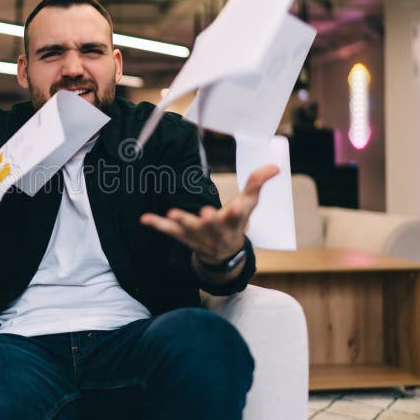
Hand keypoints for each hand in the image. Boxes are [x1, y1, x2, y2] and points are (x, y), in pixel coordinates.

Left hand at [140, 164, 279, 265]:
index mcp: (234, 222)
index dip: (239, 212)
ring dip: (182, 222)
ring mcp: (199, 236)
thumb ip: (257, 183)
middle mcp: (217, 232)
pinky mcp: (184, 237)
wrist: (224, 254)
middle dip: (210, 220)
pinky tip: (144, 218)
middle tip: (206, 213)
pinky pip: (170, 232)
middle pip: (213, 226)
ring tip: (172, 213)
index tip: (239, 207)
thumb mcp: (249, 204)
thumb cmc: (236, 223)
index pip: (239, 217)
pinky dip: (157, 225)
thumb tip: (275, 165)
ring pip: (190, 230)